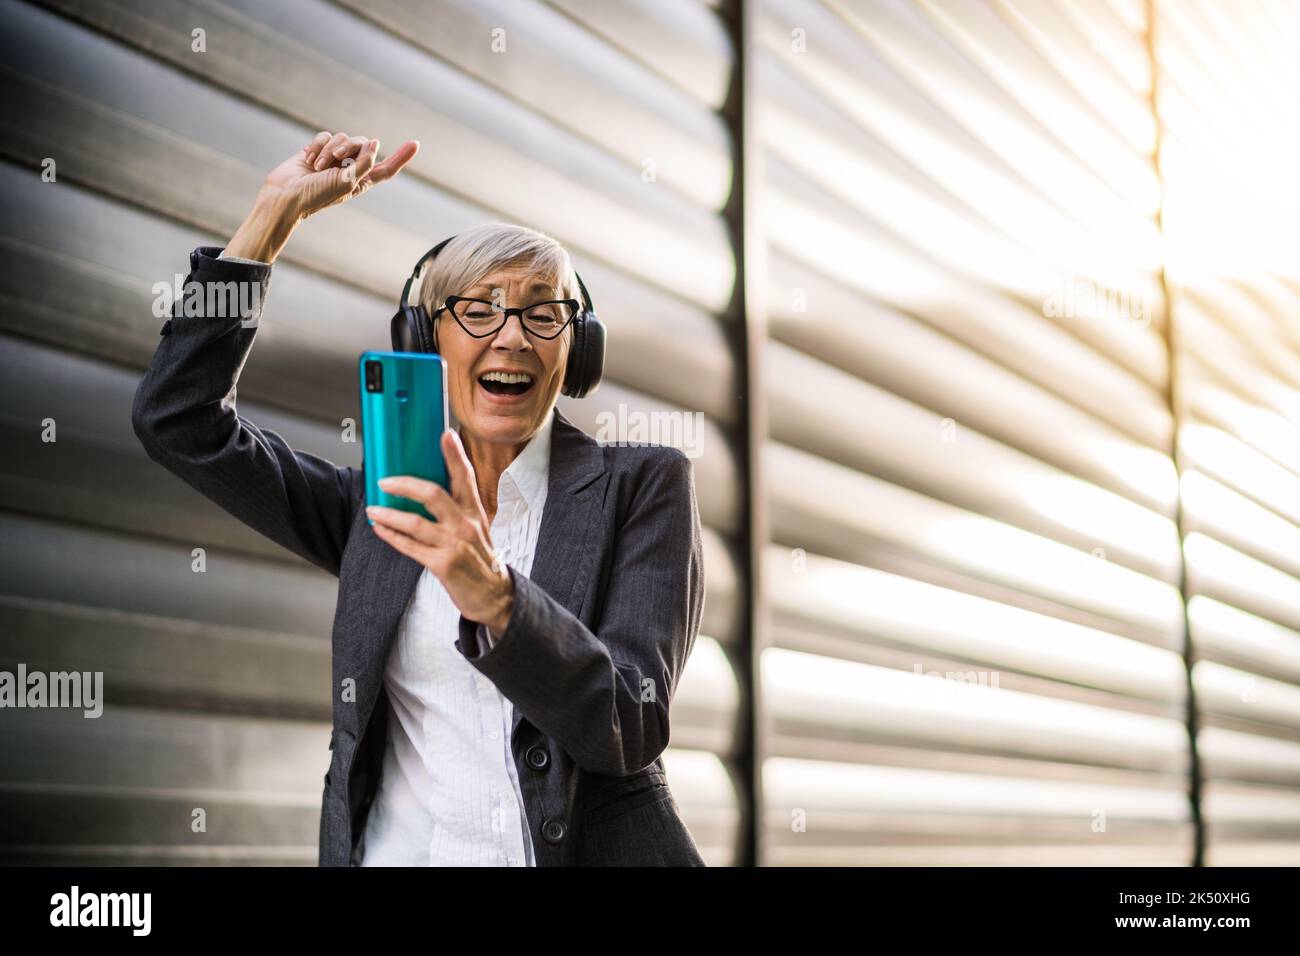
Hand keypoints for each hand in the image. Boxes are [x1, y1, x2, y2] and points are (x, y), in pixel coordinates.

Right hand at [260, 131, 419, 221]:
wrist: (286, 196)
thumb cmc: (318, 196)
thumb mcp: (348, 182)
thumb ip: (365, 163)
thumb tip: (374, 143)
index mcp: (362, 181)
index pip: (386, 168)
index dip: (401, 156)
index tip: (415, 143)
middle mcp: (350, 168)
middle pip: (363, 144)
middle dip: (351, 148)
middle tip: (336, 161)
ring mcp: (333, 158)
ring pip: (343, 138)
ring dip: (330, 150)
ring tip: (318, 166)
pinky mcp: (317, 150)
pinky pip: (325, 136)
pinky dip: (318, 146)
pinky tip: (309, 159)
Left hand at [365, 430, 514, 634]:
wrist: (496, 597)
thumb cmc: (482, 562)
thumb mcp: (478, 530)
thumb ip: (459, 511)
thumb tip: (431, 493)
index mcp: (475, 512)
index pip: (465, 477)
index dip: (455, 455)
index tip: (445, 434)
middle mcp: (465, 525)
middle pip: (432, 494)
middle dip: (404, 484)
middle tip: (385, 481)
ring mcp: (454, 545)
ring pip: (415, 522)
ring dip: (389, 515)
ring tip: (373, 509)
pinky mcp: (443, 565)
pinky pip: (411, 547)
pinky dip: (392, 537)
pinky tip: (379, 530)